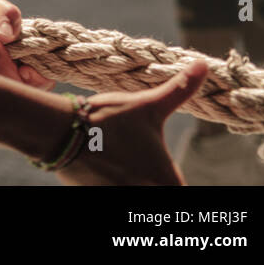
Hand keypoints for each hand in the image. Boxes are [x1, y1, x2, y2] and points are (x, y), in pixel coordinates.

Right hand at [55, 59, 209, 184]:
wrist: (60, 131)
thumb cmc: (109, 119)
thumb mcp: (148, 104)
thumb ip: (180, 90)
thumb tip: (203, 64)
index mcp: (168, 182)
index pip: (181, 188)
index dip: (168, 173)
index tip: (153, 159)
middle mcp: (148, 197)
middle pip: (156, 188)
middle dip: (146, 175)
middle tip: (128, 154)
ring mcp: (122, 200)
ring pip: (134, 189)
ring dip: (127, 178)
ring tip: (112, 157)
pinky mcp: (98, 199)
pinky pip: (111, 191)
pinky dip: (107, 181)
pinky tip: (98, 164)